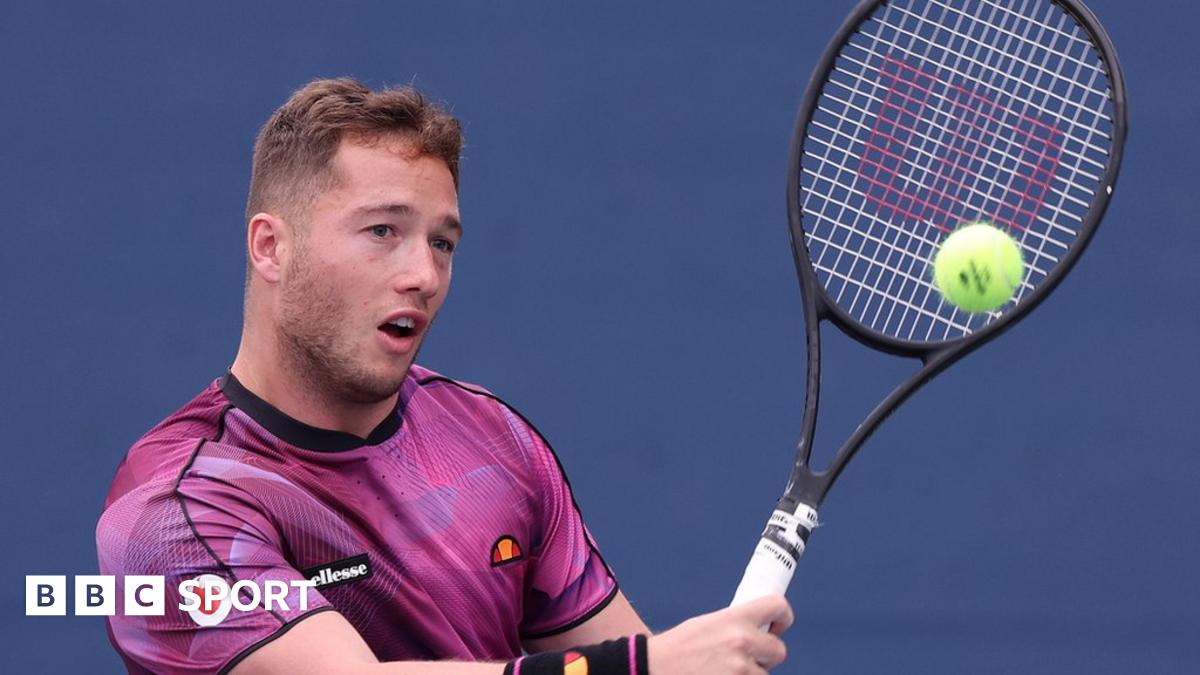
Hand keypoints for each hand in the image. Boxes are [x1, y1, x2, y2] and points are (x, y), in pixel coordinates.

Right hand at [646, 594, 792, 674]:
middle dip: (766, 655)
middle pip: (779, 650)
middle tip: (746, 657)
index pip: (776, 606)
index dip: (783, 616)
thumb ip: (735, 625)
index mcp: (734, 619)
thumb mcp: (707, 625)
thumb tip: (758, 629)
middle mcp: (742, 642)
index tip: (778, 625)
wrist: (654, 669)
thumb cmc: (677, 649)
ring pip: (764, 674)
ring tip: (724, 671)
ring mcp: (742, 670)